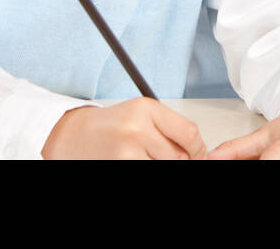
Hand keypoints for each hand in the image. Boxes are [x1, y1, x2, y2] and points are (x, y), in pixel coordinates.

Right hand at [41, 98, 207, 158]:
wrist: (73, 135)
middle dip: (179, 160)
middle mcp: (137, 128)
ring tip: (148, 156)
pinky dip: (147, 166)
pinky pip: (148, 170)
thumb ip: (172, 128)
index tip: (198, 154)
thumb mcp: (143, 115)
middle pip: (179, 156)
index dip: (199, 149)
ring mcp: (126, 151)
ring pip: (165, 166)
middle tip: (166, 155)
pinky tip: (138, 160)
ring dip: (162, 164)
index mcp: (147, 109)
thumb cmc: (112, 125)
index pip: (190, 133)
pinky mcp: (119, 165)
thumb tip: (205, 151)